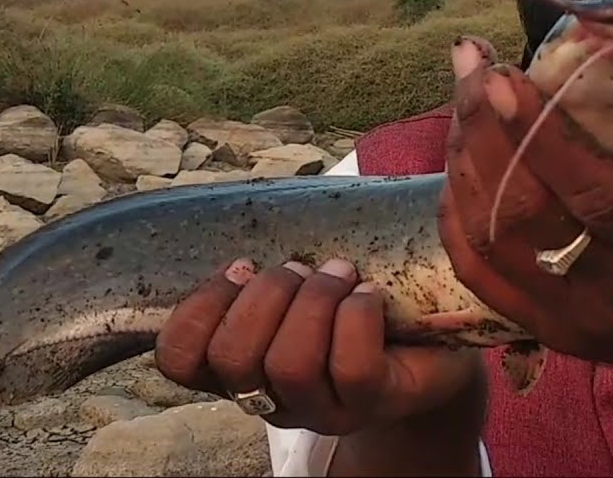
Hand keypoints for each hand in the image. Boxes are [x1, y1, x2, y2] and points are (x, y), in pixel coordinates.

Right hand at [154, 257, 484, 435]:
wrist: (433, 340)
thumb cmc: (351, 299)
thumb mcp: (301, 279)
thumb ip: (267, 260)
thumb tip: (252, 203)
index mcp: (240, 366)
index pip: (180, 359)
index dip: (199, 309)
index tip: (241, 265)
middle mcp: (272, 397)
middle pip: (234, 359)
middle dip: (265, 296)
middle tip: (298, 266)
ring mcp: (323, 409)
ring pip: (289, 365)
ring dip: (314, 301)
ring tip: (340, 272)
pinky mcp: (374, 404)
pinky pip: (352, 368)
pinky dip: (357, 317)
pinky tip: (369, 293)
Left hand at [437, 37, 612, 378]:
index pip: (597, 197)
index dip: (542, 138)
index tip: (503, 74)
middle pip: (526, 212)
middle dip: (485, 129)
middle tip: (469, 60)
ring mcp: (573, 318)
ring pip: (490, 239)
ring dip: (464, 160)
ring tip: (463, 90)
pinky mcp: (547, 330)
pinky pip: (479, 274)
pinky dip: (456, 213)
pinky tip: (459, 157)